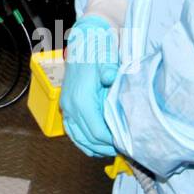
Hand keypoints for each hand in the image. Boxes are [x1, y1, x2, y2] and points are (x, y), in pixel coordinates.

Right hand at [61, 15, 120, 156]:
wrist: (84, 42)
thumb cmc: (96, 51)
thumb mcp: (105, 59)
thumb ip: (108, 71)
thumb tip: (110, 78)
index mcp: (81, 99)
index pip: (97, 132)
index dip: (112, 142)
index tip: (127, 145)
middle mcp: (71, 106)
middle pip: (89, 138)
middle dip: (107, 147)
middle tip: (125, 150)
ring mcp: (66, 108)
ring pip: (79, 139)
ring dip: (95, 147)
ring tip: (113, 150)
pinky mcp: (66, 107)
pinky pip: (72, 132)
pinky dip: (84, 142)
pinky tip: (97, 146)